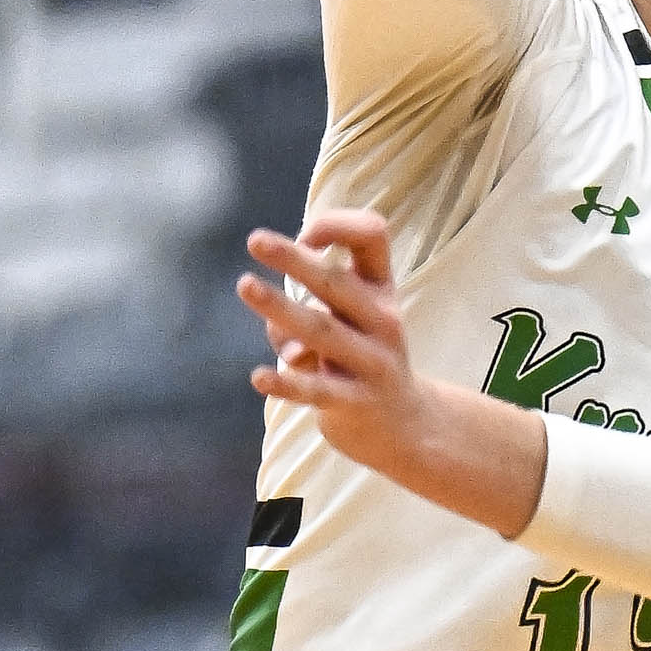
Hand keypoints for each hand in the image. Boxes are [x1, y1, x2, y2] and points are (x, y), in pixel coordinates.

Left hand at [237, 204, 541, 534]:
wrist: (404, 424)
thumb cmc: (363, 357)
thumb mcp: (351, 321)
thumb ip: (314, 306)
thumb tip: (280, 328)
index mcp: (381, 290)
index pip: (372, 236)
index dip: (336, 226)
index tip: (306, 239)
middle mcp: (383, 321)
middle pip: (337, 282)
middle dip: (294, 260)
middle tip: (255, 240)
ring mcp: (372, 363)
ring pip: (321, 331)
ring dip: (280, 308)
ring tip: (246, 285)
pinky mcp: (355, 403)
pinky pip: (315, 391)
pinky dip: (286, 383)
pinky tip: (259, 377)